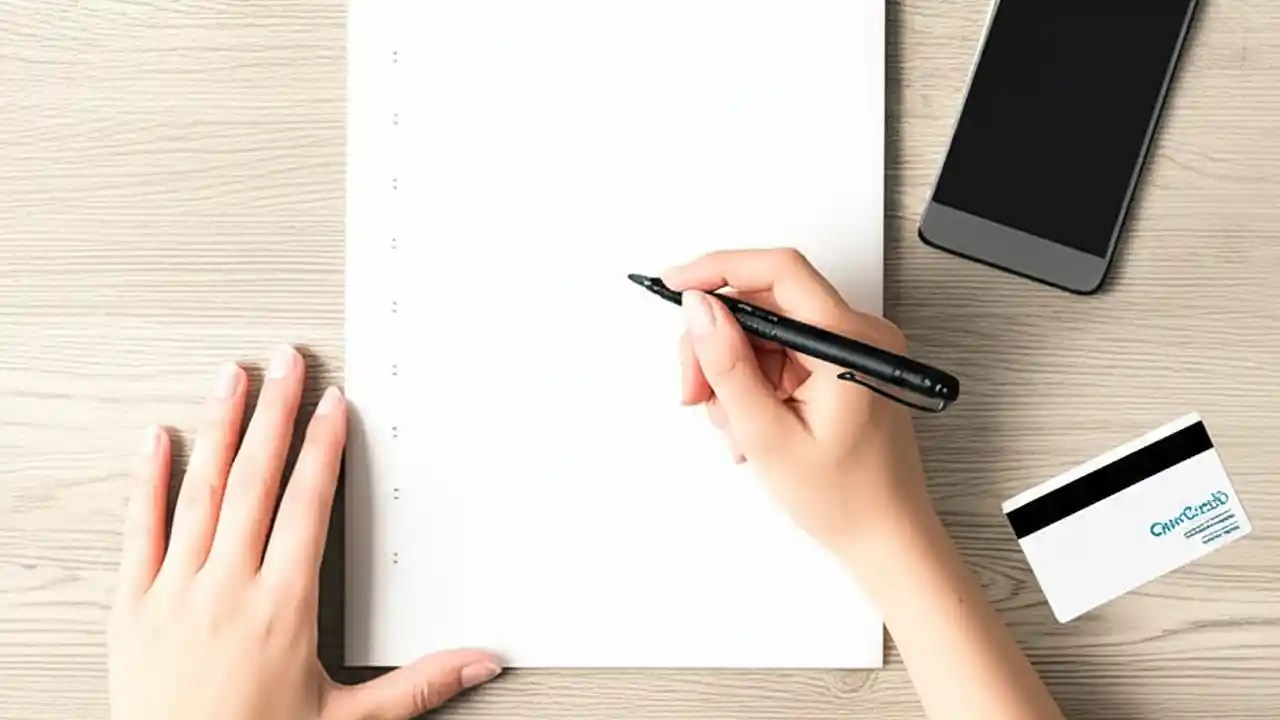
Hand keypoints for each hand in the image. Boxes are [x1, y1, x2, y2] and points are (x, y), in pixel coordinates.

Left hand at [109, 346, 501, 719]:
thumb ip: (419, 685)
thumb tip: (481, 663)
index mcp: (283, 607)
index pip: (307, 505)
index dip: (323, 449)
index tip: (332, 406)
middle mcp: (228, 588)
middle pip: (256, 479)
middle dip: (276, 412)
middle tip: (286, 362)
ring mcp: (175, 591)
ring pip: (201, 490)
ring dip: (219, 427)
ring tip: (231, 378)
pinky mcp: (133, 605)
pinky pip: (141, 528)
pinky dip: (148, 479)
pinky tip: (157, 438)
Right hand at [666, 249, 930, 549]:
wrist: (886, 538)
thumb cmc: (846, 499)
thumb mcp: (769, 436)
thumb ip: (729, 366)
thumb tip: (699, 309)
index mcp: (849, 342)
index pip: (777, 271)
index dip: (718, 269)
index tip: (675, 286)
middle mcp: (857, 335)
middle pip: (763, 304)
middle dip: (717, 345)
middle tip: (694, 392)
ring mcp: (851, 351)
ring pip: (764, 333)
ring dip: (733, 376)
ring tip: (737, 430)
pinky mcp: (841, 367)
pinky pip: (780, 356)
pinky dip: (754, 386)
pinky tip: (753, 427)